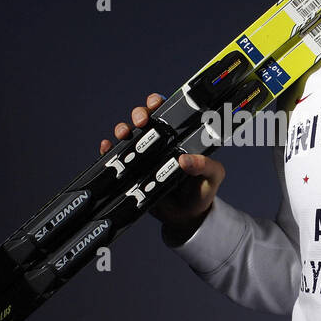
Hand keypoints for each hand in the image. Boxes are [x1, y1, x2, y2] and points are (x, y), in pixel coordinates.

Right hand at [100, 93, 225, 238]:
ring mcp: (143, 155)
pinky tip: (107, 147)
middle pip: (144, 117)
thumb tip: (186, 160)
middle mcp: (159, 142)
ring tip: (123, 134)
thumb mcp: (212, 176)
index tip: (155, 103)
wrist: (186, 217)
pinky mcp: (131, 170)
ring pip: (128, 133)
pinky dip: (108, 148)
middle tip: (142, 120)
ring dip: (122, 128)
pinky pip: (115, 155)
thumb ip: (205, 166)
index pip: (167, 112)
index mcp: (179, 137)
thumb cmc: (201, 190)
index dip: (159, 103)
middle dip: (139, 112)